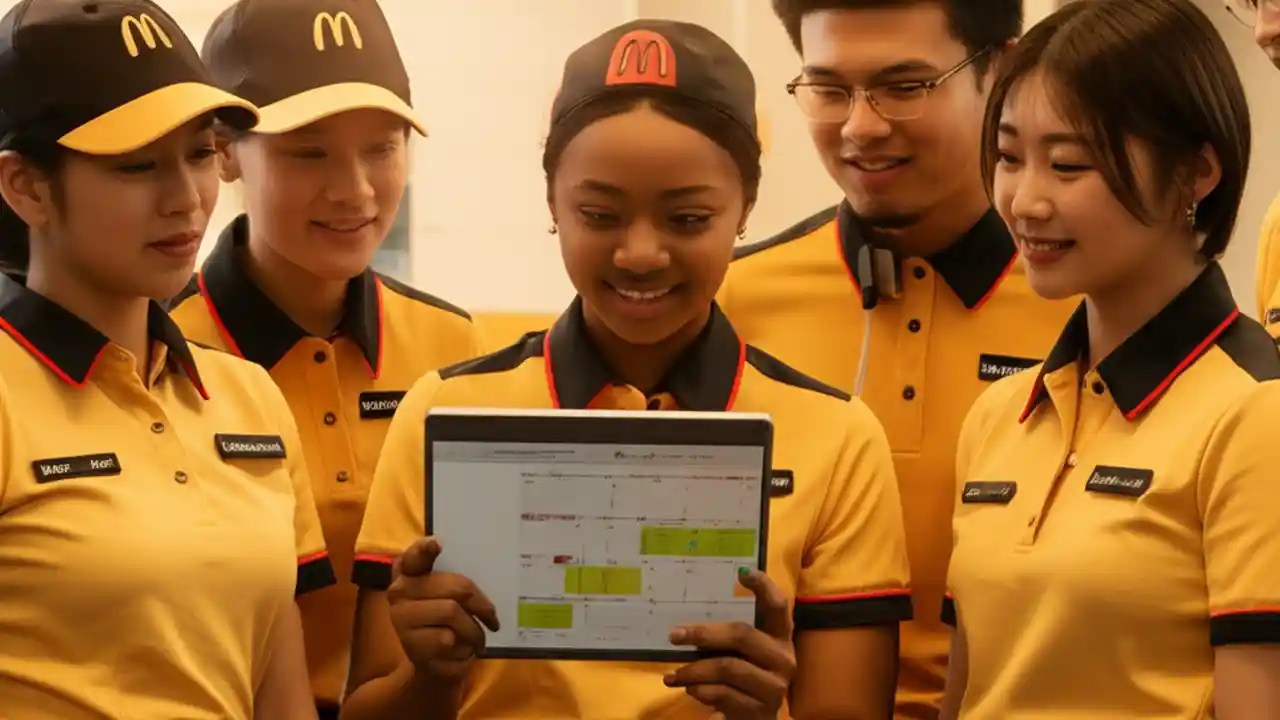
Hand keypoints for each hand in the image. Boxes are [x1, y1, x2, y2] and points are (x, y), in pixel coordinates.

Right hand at [386, 537, 499, 684]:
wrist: (433, 664)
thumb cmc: (446, 622)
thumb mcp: (452, 598)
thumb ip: (458, 582)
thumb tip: (486, 578)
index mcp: (409, 572)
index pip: (414, 556)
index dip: (424, 548)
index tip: (437, 543)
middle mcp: (399, 592)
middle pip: (455, 588)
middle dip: (482, 605)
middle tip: (493, 620)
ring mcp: (401, 619)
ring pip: (453, 614)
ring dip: (474, 631)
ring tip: (477, 640)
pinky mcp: (410, 645)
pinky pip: (448, 640)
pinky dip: (462, 648)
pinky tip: (458, 651)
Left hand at [664, 569, 795, 718]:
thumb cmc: (744, 678)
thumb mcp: (740, 653)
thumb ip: (727, 636)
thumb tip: (687, 622)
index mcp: (780, 637)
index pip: (777, 606)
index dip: (764, 587)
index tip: (742, 572)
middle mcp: (784, 658)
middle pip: (742, 635)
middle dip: (703, 634)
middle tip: (674, 635)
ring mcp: (775, 687)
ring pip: (728, 667)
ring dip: (694, 670)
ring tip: (672, 675)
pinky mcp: (760, 711)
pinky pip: (723, 694)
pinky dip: (700, 691)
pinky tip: (690, 689)